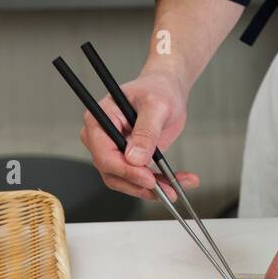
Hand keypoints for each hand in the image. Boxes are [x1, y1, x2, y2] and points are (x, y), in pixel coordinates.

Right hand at [79, 66, 198, 201]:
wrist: (167, 90)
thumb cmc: (158, 89)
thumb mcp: (156, 105)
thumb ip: (146, 131)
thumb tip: (135, 158)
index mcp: (99, 119)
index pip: (104, 153)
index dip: (125, 169)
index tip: (147, 177)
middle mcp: (102, 138)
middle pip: (112, 172)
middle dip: (139, 185)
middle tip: (166, 190)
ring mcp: (114, 151)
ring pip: (126, 181)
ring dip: (151, 189)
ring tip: (176, 188)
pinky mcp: (129, 160)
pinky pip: (139, 179)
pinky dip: (159, 184)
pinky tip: (177, 182)